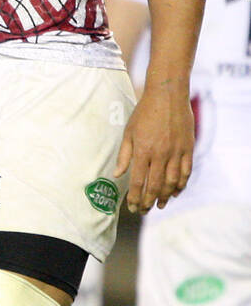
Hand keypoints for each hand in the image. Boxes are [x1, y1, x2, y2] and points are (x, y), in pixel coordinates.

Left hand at [113, 81, 194, 213]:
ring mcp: (176, 152)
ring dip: (166, 197)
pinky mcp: (188, 148)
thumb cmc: (144, 112)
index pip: (137, 182)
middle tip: (144, 210)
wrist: (167, 94)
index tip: (131, 208)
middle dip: (148, 201)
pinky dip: (181, 185)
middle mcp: (160, 154)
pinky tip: (176, 192)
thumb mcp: (129, 132)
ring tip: (160, 205)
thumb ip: (124, 155)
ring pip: (172, 182)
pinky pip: (186, 172)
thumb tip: (117, 175)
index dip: (134, 198)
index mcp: (143, 151)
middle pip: (155, 186)